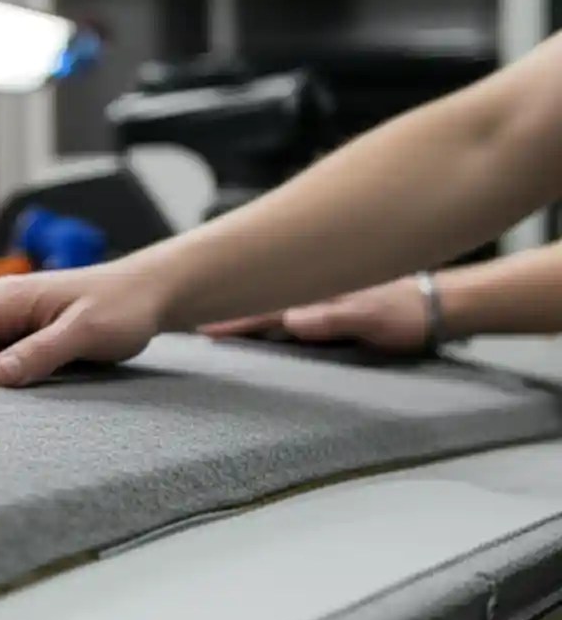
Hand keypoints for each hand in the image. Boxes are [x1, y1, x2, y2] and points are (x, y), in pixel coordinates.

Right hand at [199, 276, 430, 352]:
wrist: (437, 305)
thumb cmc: (407, 313)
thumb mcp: (373, 319)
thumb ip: (333, 319)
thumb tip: (290, 319)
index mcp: (311, 297)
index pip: (258, 310)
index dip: (227, 318)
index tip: (195, 323)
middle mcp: (306, 297)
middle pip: (253, 303)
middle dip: (218, 306)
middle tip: (182, 314)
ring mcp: (311, 302)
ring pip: (264, 305)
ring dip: (236, 310)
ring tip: (202, 318)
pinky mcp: (320, 311)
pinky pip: (278, 312)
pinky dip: (258, 316)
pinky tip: (248, 321)